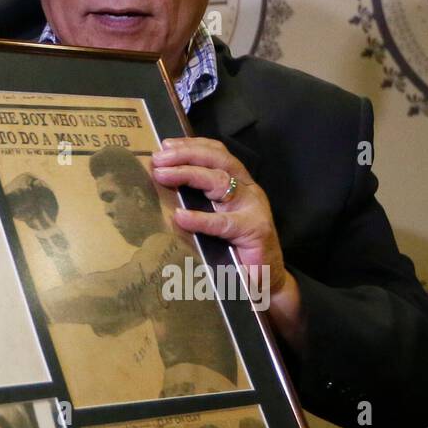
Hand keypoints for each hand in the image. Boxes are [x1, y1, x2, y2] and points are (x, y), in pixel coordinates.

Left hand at [150, 137, 303, 348]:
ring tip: (163, 175)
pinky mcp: (255, 230)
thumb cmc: (237, 252)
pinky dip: (200, 219)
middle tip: (159, 158)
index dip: (191, 145)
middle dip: (186, 155)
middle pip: (218, 160)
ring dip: (188, 174)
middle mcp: (248, 190)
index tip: (164, 146)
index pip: (217, 153)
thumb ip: (201, 203)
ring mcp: (253, 208)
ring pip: (220, 181)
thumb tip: (164, 188)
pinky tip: (180, 217)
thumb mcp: (218, 220)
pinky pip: (223, 222)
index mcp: (239, 184)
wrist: (267, 282)